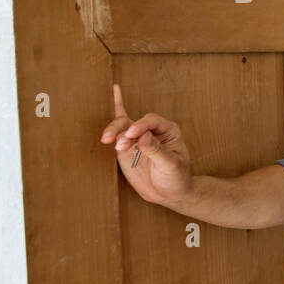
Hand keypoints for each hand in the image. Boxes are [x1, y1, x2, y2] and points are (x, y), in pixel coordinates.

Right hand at [99, 83, 192, 206]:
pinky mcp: (126, 145)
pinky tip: (115, 90)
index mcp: (168, 131)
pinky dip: (116, 108)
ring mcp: (138, 137)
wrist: (169, 193)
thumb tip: (143, 136)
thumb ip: (156, 151)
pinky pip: (120, 127)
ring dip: (113, 131)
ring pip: (122, 125)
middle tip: (119, 145)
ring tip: (107, 140)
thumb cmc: (176, 178)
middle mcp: (153, 130)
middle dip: (124, 130)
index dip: (140, 126)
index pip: (151, 122)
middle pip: (134, 122)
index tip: (132, 136)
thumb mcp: (170, 166)